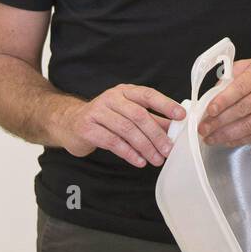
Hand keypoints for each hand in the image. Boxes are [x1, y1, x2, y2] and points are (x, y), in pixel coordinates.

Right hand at [57, 86, 184, 168]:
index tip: (180, 116)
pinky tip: (139, 161)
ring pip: (127, 129)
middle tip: (168, 150)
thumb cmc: (104, 119)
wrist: (69, 123)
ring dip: (145, 147)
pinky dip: (129, 153)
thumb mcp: (127, 115)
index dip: (165, 105)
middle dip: (156, 134)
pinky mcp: (87, 128)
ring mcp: (97, 112)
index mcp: (124, 91)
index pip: (148, 95)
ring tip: (156, 159)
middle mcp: (111, 98)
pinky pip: (113, 142)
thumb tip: (175, 129)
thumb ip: (151, 120)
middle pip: (139, 115)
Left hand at [198, 52, 250, 145]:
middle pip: (242, 110)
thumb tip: (212, 93)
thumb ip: (230, 76)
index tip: (208, 111)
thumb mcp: (250, 64)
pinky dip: (243, 140)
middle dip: (219, 122)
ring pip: (250, 125)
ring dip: (228, 134)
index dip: (223, 101)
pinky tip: (229, 141)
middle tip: (203, 129)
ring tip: (212, 138)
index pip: (239, 88)